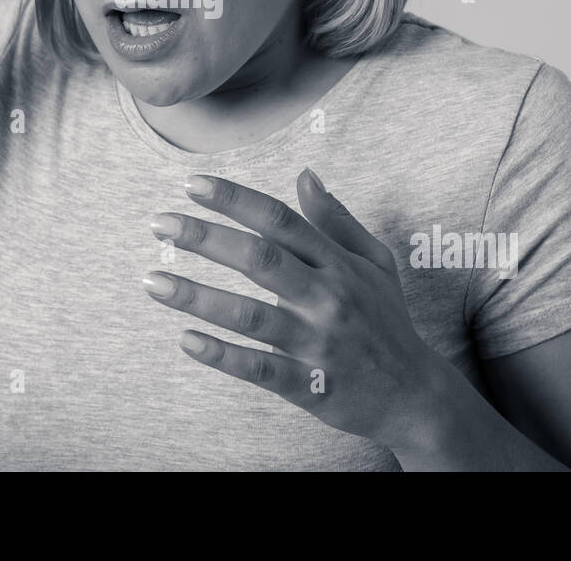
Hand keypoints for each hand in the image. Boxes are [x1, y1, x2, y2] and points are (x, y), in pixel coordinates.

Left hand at [142, 169, 443, 451]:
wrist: (417, 395)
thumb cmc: (387, 321)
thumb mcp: (374, 262)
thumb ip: (335, 219)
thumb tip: (305, 174)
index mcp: (339, 264)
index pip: (280, 220)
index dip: (234, 199)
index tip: (191, 184)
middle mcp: (328, 298)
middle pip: (260, 259)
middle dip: (206, 238)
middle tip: (160, 223)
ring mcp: (318, 343)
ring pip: (250, 315)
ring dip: (197, 297)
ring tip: (153, 281)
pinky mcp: (310, 386)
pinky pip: (260, 369)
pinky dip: (222, 355)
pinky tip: (185, 339)